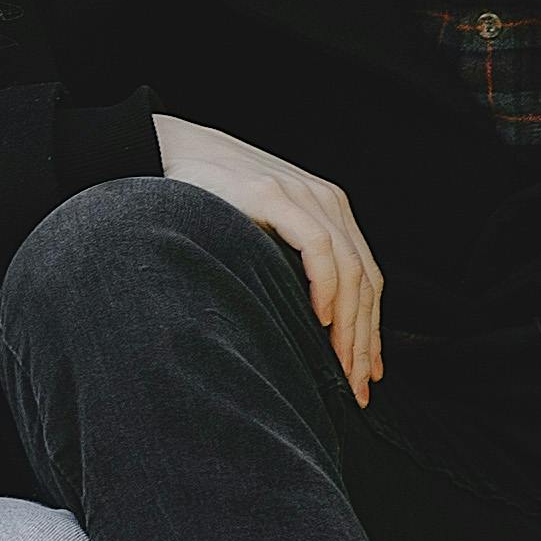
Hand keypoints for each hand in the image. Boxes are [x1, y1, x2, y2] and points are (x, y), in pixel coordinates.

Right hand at [153, 117, 381, 400]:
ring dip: (349, 326)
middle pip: (364, 282)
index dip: (370, 331)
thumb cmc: (207, 201)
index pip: (366, 280)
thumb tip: (301, 324)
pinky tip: (320, 319)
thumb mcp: (259, 235)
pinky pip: (318, 248)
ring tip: (341, 367)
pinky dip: (326, 286)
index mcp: (329, 211)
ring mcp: (304, 196)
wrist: (169, 152)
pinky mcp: (276, 196)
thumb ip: (286, 264)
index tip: (366, 374)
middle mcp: (326, 202)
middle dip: (363, 341)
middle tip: (355, 388)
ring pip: (350, 271)